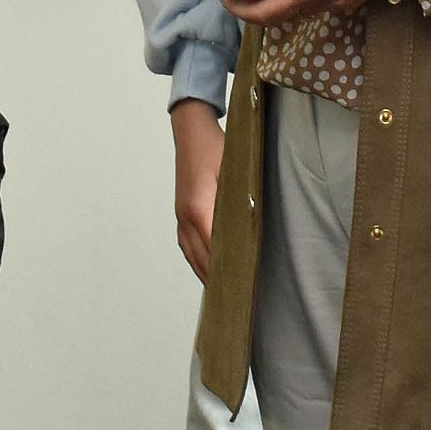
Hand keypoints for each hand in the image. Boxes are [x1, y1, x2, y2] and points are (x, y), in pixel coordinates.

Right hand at [169, 100, 223, 283]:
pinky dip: (197, 259)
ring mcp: (180, 215)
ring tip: (220, 292)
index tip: (239, 286)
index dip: (226, 269)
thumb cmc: (215, 147)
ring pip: (191, 253)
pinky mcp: (181, 212)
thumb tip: (250, 227)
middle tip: (233, 298)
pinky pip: (187, 244)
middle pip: (200, 257)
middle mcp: (186, 216)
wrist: (191, 130)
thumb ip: (239, 200)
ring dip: (204, 272)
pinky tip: (207, 268)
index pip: (213, 249)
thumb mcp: (233, 172)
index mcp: (199, 208)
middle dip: (215, 278)